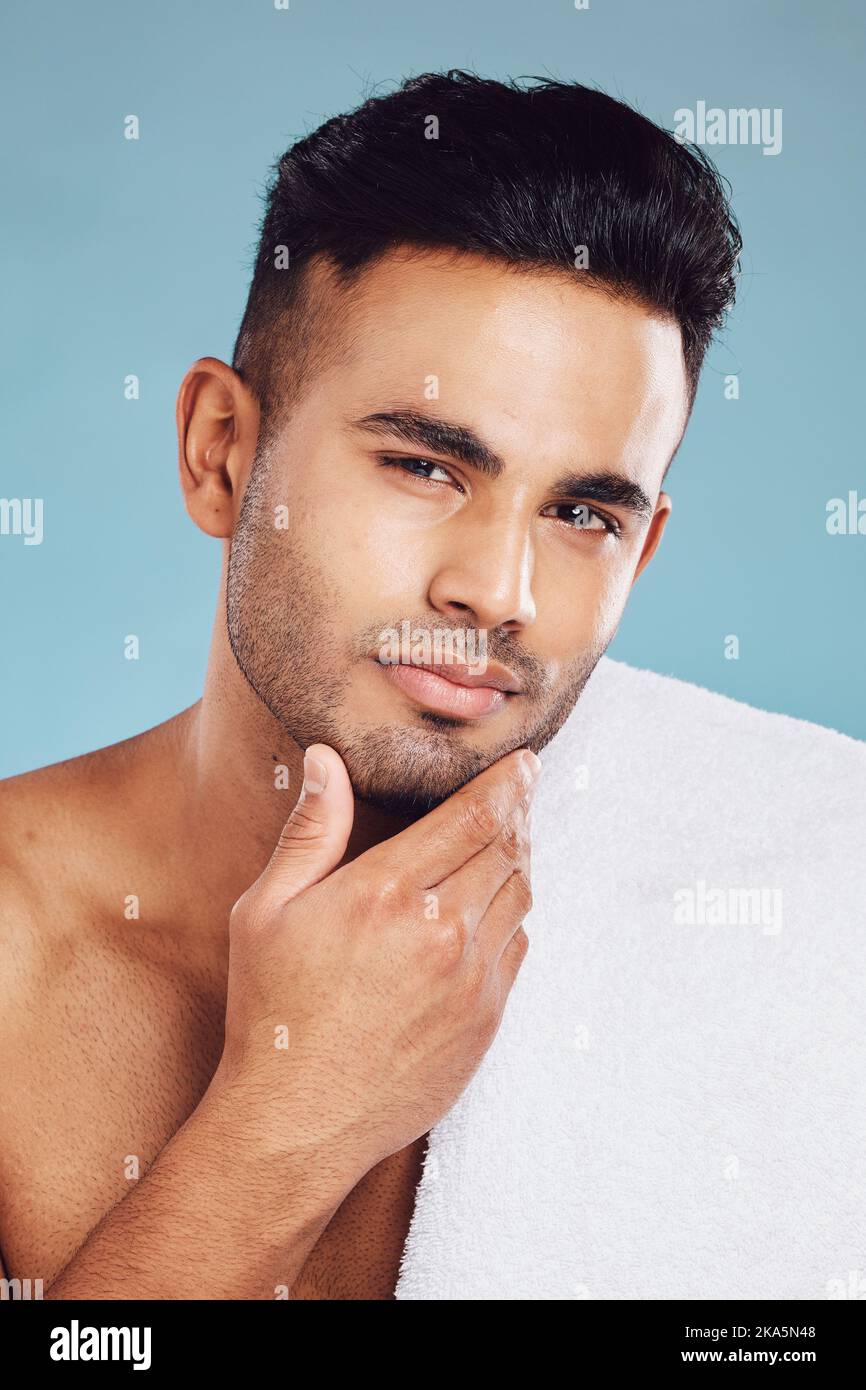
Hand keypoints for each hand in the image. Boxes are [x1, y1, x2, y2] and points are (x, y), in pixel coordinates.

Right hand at [213, 743, 539, 1177]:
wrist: (297, 1120)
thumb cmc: (272, 1010)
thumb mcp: (268, 909)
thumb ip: (311, 830)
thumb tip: (327, 759)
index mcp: (387, 891)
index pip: (474, 816)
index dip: (508, 783)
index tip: (524, 764)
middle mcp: (441, 930)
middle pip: (507, 850)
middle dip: (517, 815)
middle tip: (517, 795)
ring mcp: (471, 979)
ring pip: (519, 896)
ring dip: (518, 862)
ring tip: (505, 844)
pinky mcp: (486, 1020)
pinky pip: (517, 948)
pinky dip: (511, 917)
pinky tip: (488, 909)